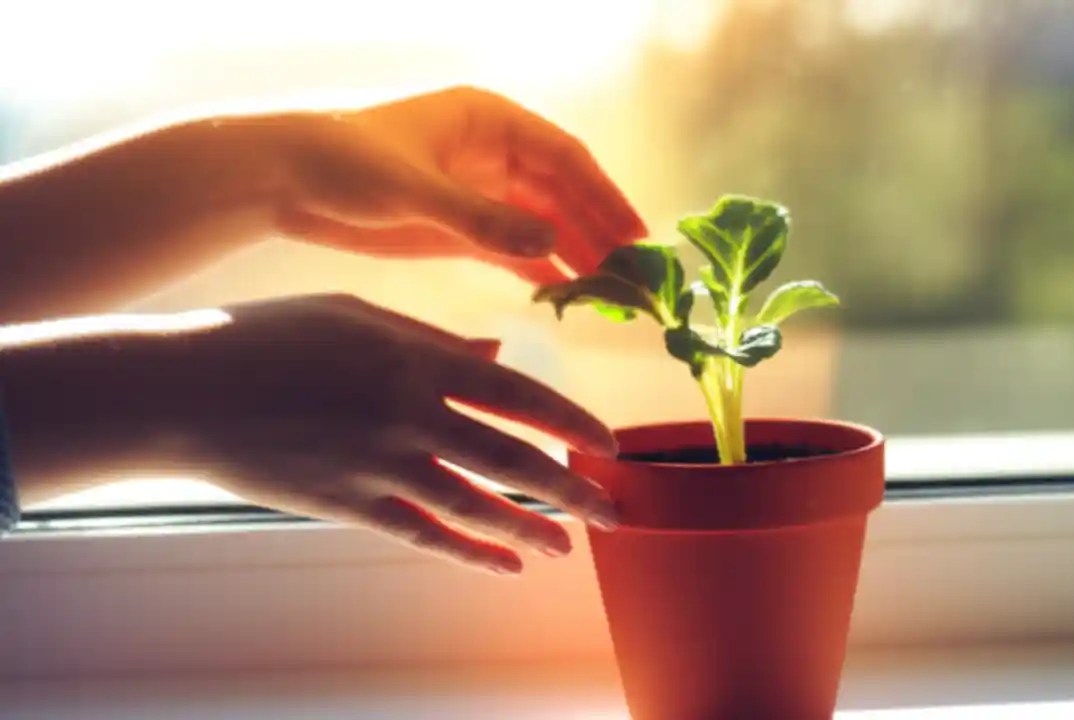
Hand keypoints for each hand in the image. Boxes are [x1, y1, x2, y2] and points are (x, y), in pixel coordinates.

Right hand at [3, 294, 618, 574]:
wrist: (183, 390)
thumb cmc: (268, 336)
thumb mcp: (356, 314)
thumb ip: (433, 339)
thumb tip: (495, 355)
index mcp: (416, 359)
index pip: (518, 395)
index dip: (571, 423)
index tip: (608, 444)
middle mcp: (409, 416)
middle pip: (512, 461)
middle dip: (572, 489)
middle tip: (613, 509)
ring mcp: (379, 466)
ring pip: (476, 507)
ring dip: (529, 529)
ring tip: (567, 545)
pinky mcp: (349, 505)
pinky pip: (424, 535)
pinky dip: (469, 552)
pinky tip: (505, 563)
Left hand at [272, 86, 647, 283]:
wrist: (283, 181)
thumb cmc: (345, 163)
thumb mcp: (415, 189)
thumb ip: (482, 218)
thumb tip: (551, 242)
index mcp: (490, 122)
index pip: (565, 158)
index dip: (605, 194)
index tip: (636, 232)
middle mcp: (493, 154)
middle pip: (562, 194)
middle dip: (598, 231)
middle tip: (634, 274)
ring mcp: (478, 192)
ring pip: (543, 224)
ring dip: (576, 254)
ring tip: (611, 291)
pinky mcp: (459, 227)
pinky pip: (514, 247)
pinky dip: (540, 268)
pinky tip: (567, 292)